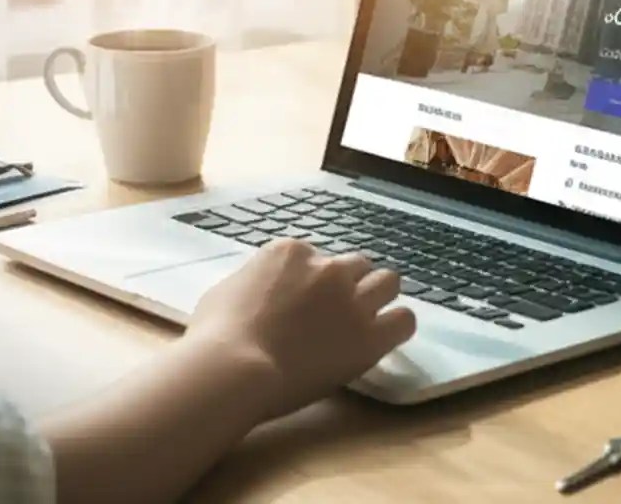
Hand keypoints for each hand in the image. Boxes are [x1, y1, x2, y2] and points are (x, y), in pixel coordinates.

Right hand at [186, 239, 415, 417]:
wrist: (234, 367)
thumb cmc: (215, 334)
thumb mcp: (227, 290)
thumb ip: (253, 283)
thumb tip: (258, 293)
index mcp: (291, 252)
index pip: (316, 258)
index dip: (311, 283)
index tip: (302, 305)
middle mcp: (328, 268)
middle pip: (355, 266)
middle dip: (348, 285)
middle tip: (334, 314)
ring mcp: (352, 300)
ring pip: (387, 282)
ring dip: (377, 298)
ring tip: (364, 322)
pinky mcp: (370, 335)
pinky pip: (405, 320)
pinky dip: (396, 326)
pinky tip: (382, 339)